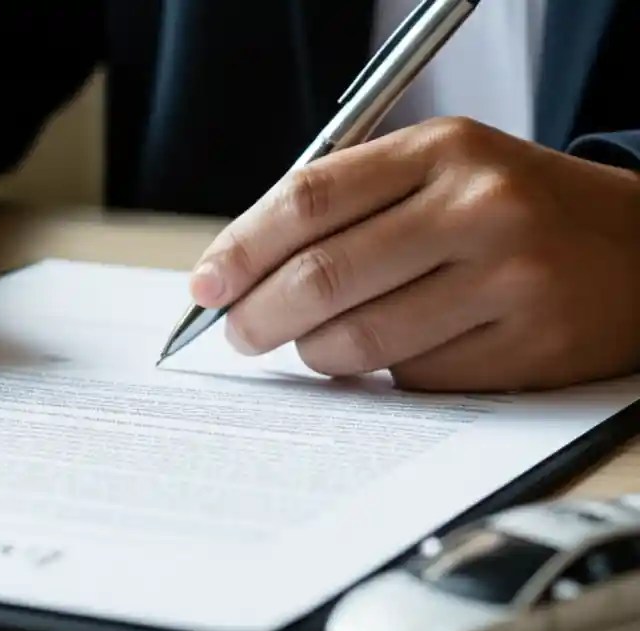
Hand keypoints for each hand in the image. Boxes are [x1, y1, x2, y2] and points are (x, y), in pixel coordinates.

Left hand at [191, 117, 639, 391]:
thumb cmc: (513, 211)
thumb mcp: (440, 172)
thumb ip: (348, 207)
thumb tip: (237, 273)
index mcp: (443, 150)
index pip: (308, 200)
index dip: (240, 249)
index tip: (205, 285)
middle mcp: (479, 209)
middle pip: (321, 276)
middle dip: (256, 317)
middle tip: (239, 332)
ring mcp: (509, 281)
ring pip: (358, 340)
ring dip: (316, 352)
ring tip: (318, 341)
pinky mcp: (527, 348)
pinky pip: (412, 378)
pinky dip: (386, 374)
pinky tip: (401, 350)